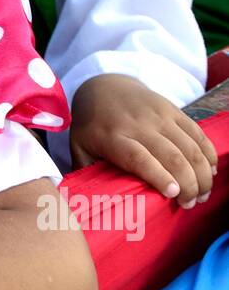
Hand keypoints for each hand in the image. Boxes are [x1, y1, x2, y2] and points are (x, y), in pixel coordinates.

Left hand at [70, 74, 216, 205]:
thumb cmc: (91, 124)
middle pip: (171, 155)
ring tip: (203, 195)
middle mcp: (138, 125)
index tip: (173, 194)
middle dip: (188, 183)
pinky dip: (207, 152)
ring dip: (201, 172)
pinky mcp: (173, 109)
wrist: (105, 85)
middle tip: (190, 204)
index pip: (138, 157)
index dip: (158, 175)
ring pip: (189, 145)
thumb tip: (82, 202)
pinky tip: (211, 171)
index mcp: (113, 137)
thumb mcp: (78, 146)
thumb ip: (83, 172)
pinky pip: (196, 132)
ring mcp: (159, 115)